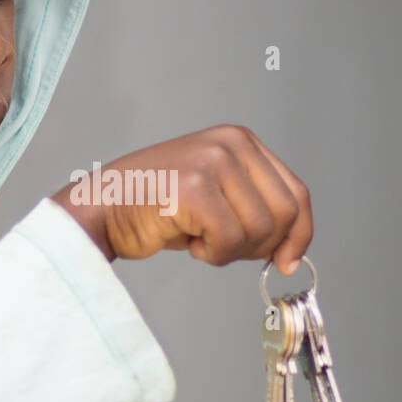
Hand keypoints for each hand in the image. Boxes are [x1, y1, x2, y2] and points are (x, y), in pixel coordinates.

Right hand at [50, 124, 311, 275]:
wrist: (102, 208)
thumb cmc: (154, 207)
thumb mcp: (218, 197)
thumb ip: (255, 208)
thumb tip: (290, 251)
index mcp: (241, 140)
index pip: (296, 193)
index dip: (299, 234)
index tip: (288, 260)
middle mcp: (232, 143)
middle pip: (285, 214)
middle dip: (259, 245)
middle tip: (223, 246)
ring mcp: (213, 161)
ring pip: (259, 231)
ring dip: (230, 250)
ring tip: (198, 237)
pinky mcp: (195, 186)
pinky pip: (230, 240)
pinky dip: (211, 254)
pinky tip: (186, 240)